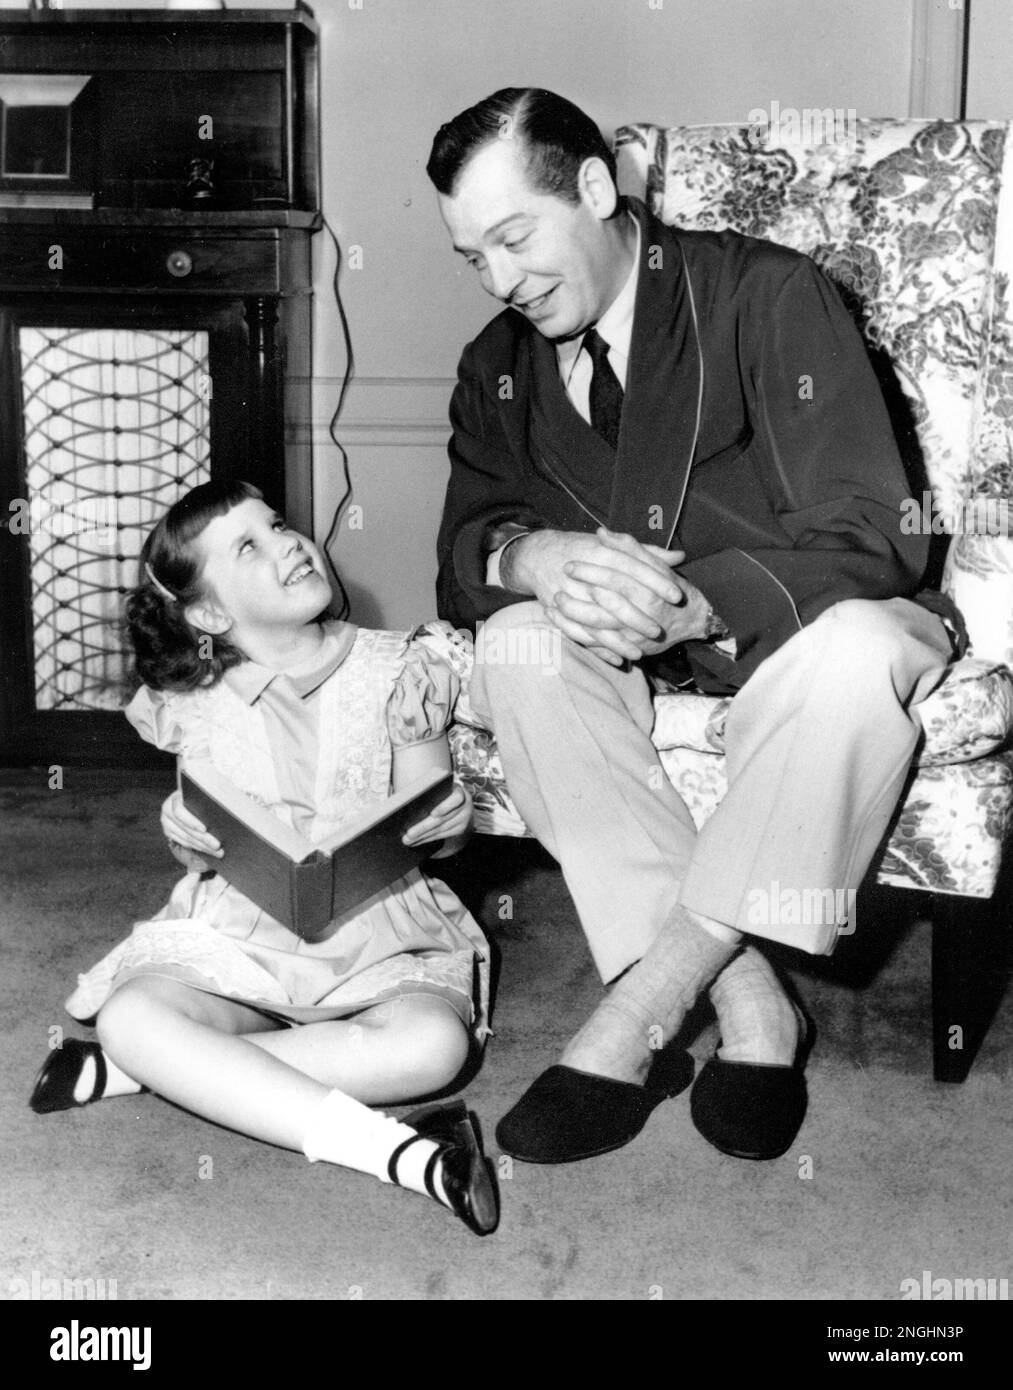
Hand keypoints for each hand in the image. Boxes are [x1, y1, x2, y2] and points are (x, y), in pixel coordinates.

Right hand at [160, 790, 221, 872]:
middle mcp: (167, 810)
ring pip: (186, 838)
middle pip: (185, 828)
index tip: (205, 829)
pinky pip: (184, 843)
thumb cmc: (203, 793)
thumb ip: (211, 797)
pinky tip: (210, 851)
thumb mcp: (205, 792)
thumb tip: (227, 804)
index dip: (191, 822)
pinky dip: (199, 847)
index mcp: (174, 798)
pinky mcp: (170, 832)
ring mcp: (167, 823)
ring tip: (218, 851)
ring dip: (203, 846)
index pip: (180, 812)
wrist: (190, 796)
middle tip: (217, 845)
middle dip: (203, 838)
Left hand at [401, 782, 472, 856]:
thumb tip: (406, 801)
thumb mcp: (439, 789)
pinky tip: (415, 841)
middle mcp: (465, 804)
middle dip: (424, 827)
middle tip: (408, 834)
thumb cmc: (441, 793)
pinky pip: (441, 835)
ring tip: (407, 840)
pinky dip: (426, 838)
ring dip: (422, 836)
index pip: (456, 798)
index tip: (432, 814)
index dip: (445, 807)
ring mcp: (463, 818)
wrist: (459, 804)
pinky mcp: (460, 829)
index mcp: (459, 790)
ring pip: (441, 829)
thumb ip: (428, 792)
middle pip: (443, 818)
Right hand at [509, 528, 687, 664]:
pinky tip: (617, 660)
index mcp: (601, 554)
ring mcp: (570, 596)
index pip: (634, 568)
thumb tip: (679, 557)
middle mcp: (585, 576)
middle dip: (638, 617)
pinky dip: (599, 649)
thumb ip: (646, 552)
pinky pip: (580, 635)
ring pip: (597, 623)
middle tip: (659, 631)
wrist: (537, 556)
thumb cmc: (582, 549)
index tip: (676, 596)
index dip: (656, 581)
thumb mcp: (611, 546)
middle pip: (616, 599)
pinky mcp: (559, 612)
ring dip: (619, 641)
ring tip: (639, 653)